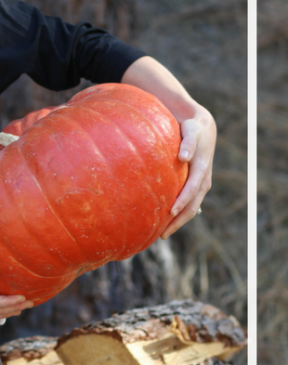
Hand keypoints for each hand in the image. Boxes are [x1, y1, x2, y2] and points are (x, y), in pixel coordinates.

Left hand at [160, 107, 216, 238]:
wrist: (203, 129)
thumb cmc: (193, 129)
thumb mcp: (191, 132)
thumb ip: (187, 143)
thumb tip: (183, 157)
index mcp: (201, 170)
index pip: (192, 190)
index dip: (182, 202)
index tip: (170, 213)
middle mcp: (203, 181)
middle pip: (192, 206)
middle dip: (178, 221)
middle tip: (162, 234)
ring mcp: (201, 184)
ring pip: (192, 208)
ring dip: (179, 222)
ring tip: (162, 234)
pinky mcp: (196, 185)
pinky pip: (189, 203)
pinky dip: (180, 214)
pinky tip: (166, 221)